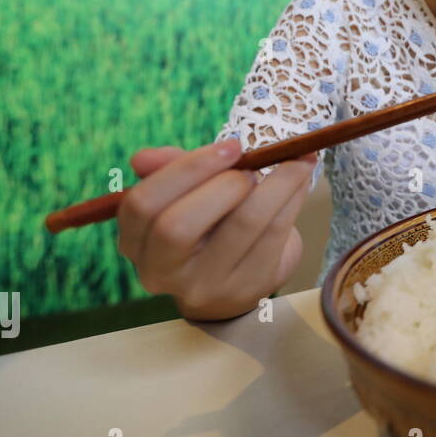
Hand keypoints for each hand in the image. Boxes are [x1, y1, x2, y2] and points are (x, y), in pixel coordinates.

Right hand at [116, 139, 317, 319]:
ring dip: (274, 184)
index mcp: (135, 242)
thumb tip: (145, 157)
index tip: (230, 146)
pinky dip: (292, 198)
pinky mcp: (246, 290)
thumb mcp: (186, 194)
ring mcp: (203, 287)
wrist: (242, 275)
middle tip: (251, 167)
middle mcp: (160, 272)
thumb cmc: (209, 223)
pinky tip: (300, 178)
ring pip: (241, 225)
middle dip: (223, 184)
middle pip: (178, 226)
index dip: (185, 169)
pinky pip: (274, 235)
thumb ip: (169, 170)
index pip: (143, 204)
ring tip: (291, 164)